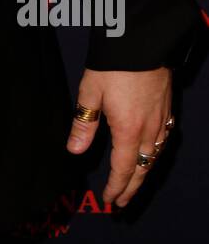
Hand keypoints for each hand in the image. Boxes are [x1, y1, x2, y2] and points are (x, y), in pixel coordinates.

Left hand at [66, 67, 173, 207]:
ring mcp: (162, 119)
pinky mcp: (168, 108)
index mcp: (128, 129)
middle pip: (143, 168)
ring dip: (145, 172)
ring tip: (135, 183)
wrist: (143, 41)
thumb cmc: (113, 65)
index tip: (110, 201)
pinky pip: (164, 140)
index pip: (123, 169)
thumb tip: (75, 151)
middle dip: (132, 188)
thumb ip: (84, 124)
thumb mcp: (90, 93)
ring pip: (155, 155)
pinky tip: (152, 152)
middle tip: (122, 203)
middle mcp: (149, 130)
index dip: (116, 187)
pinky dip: (156, 153)